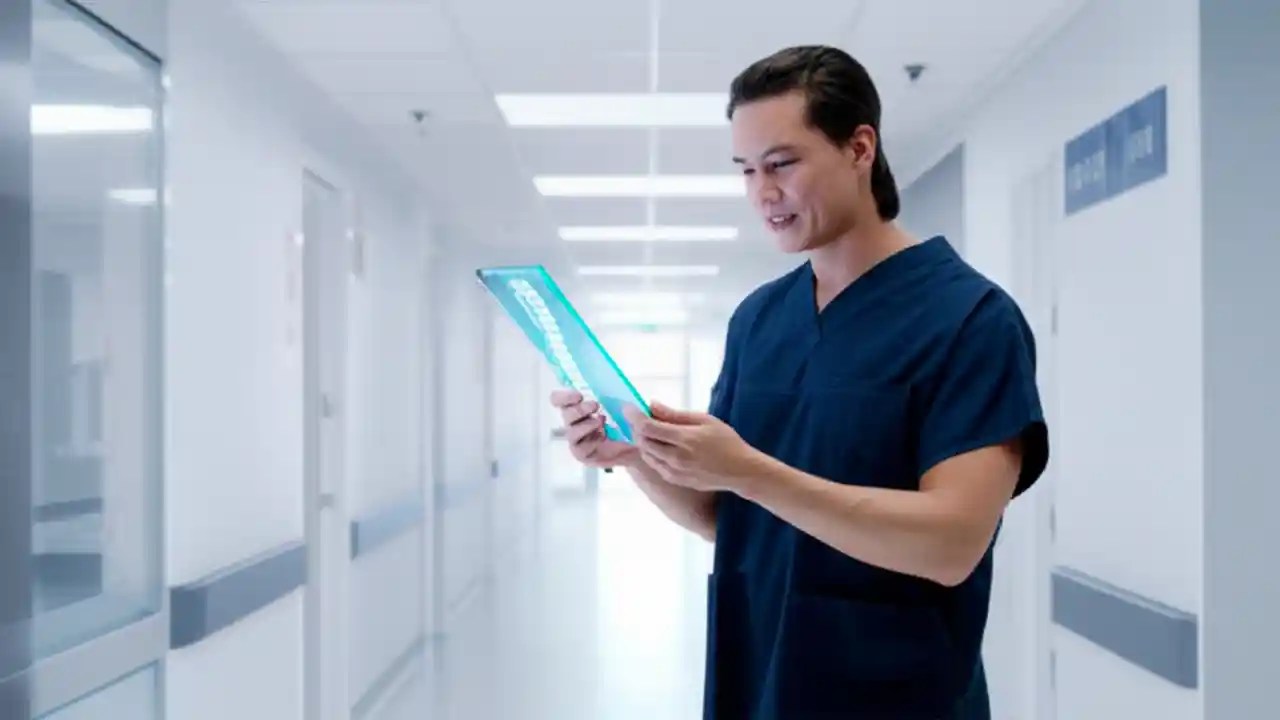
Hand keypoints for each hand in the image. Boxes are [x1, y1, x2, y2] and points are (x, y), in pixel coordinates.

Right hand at [551, 389, 639, 468]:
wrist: (637, 446)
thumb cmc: (626, 422)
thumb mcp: (621, 405)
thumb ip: (614, 397)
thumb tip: (613, 392)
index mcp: (578, 407)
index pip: (558, 400)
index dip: (563, 397)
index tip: (578, 396)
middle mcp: (574, 423)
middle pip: (565, 414)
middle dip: (579, 409)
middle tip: (595, 406)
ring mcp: (577, 440)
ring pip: (571, 432)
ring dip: (586, 425)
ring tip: (602, 422)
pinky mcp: (582, 454)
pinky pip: (579, 448)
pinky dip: (591, 441)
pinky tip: (603, 437)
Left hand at [624, 401, 763, 492]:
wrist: (740, 471)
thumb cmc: (726, 441)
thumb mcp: (704, 420)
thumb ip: (675, 414)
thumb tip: (652, 405)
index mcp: (684, 438)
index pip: (648, 427)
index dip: (634, 416)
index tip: (628, 408)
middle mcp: (676, 457)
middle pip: (643, 441)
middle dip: (637, 428)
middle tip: (639, 418)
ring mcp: (675, 471)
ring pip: (647, 454)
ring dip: (643, 442)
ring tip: (650, 431)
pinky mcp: (676, 480)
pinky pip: (655, 465)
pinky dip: (652, 454)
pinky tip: (659, 446)